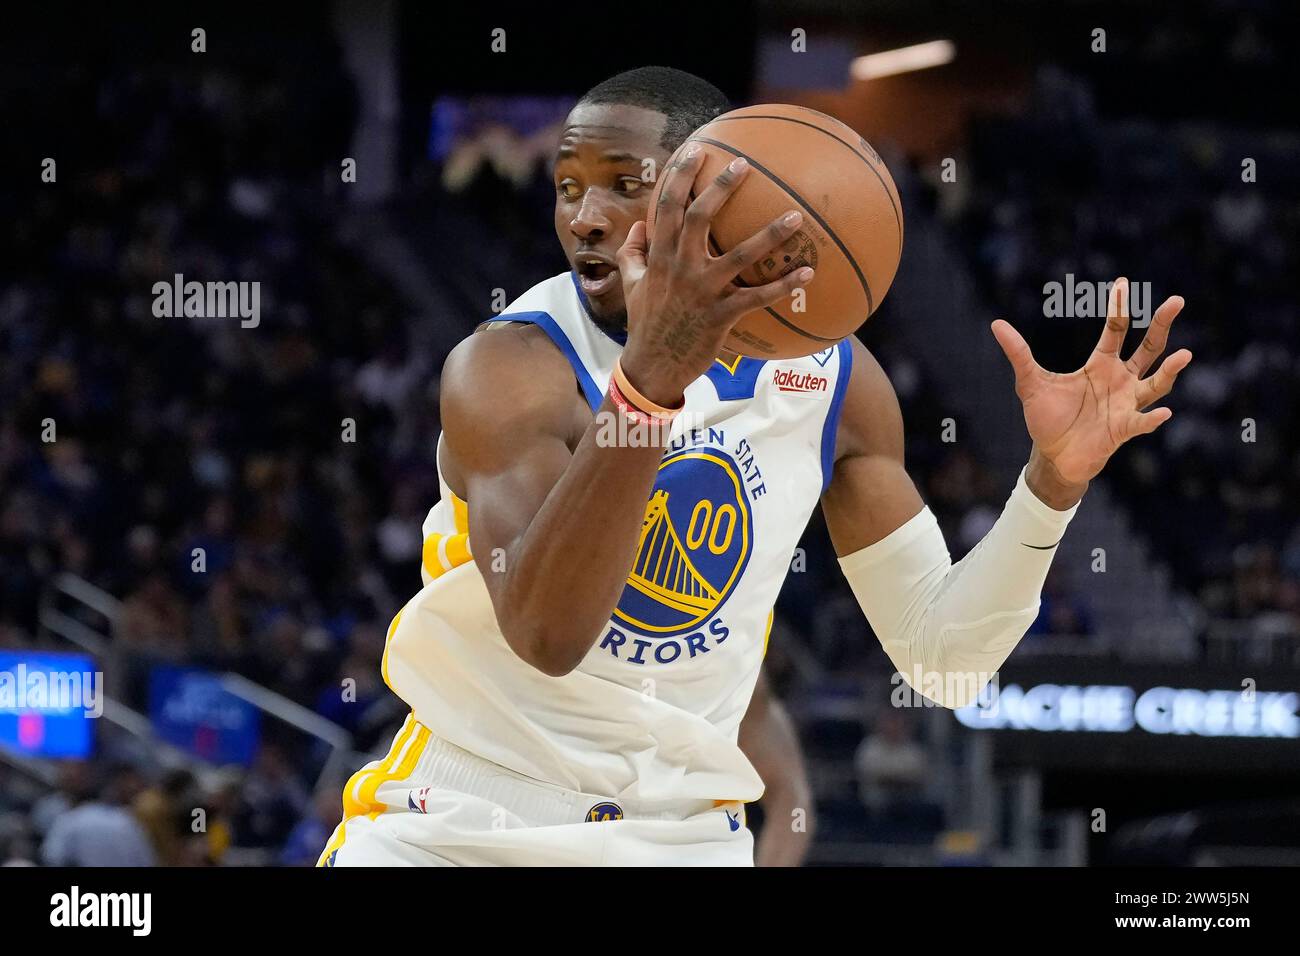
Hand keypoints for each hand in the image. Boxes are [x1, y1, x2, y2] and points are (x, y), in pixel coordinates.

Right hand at [617, 145, 813, 405]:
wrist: (652, 366)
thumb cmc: (645, 323)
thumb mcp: (631, 284)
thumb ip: (633, 252)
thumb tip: (639, 225)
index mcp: (659, 256)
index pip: (666, 207)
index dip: (680, 176)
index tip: (696, 150)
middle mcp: (680, 268)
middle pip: (700, 218)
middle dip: (721, 188)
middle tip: (744, 165)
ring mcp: (702, 292)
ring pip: (740, 256)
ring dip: (770, 235)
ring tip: (796, 216)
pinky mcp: (721, 316)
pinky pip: (758, 298)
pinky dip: (784, 286)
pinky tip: (809, 273)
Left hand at [992, 277, 1191, 496]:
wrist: (1053, 456)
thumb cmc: (1048, 418)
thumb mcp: (1030, 383)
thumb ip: (1019, 354)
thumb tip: (996, 323)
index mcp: (1101, 365)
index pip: (1116, 330)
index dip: (1119, 307)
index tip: (1123, 283)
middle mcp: (1120, 380)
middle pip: (1148, 348)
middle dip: (1161, 325)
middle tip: (1176, 301)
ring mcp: (1126, 404)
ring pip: (1156, 384)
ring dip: (1170, 371)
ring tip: (1184, 354)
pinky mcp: (1124, 429)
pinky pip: (1142, 422)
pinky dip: (1153, 418)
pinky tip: (1163, 413)